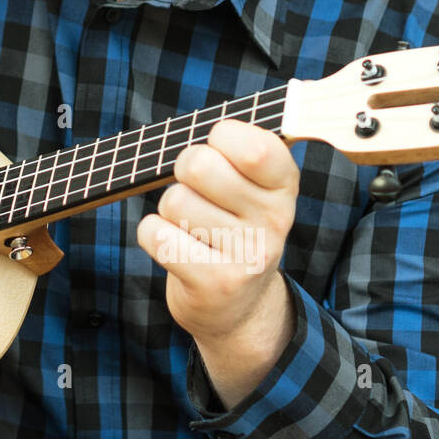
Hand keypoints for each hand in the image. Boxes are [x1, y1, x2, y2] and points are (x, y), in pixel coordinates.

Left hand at [134, 119, 298, 404]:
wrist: (240, 309)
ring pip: (174, 200)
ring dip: (171, 210)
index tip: (221, 151)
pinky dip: (153, 235)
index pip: (253, 145)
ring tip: (193, 227)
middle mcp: (274, 221)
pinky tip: (177, 247)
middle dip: (184, 171)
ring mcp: (247, 255)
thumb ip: (242, 151)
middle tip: (197, 190)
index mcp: (284, 187)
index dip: (221, 137)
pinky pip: (155, 234)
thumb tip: (214, 129)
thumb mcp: (254, 188)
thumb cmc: (234, 227)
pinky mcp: (215, 284)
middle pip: (198, 164)